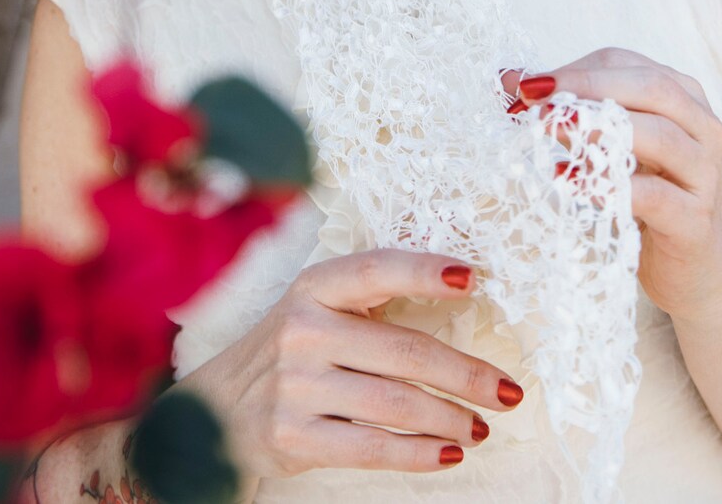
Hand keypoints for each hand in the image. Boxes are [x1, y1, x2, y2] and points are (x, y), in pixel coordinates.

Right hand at [182, 248, 527, 480]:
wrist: (213, 411)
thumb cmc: (288, 350)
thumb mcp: (315, 308)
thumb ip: (368, 300)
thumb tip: (455, 294)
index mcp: (313, 287)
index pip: (376, 269)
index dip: (424, 270)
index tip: (471, 277)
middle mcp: (303, 331)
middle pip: (404, 351)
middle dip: (466, 375)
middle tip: (508, 391)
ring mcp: (295, 386)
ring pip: (396, 404)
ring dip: (451, 418)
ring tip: (481, 425)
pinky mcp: (293, 437)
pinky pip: (373, 448)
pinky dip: (419, 453)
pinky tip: (448, 452)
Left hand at [500, 49, 721, 322]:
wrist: (700, 268)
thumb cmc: (647, 195)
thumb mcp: (608, 148)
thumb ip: (569, 113)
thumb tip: (508, 80)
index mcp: (680, 94)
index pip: (622, 63)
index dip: (571, 70)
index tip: (523, 86)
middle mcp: (701, 125)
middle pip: (649, 87)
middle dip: (587, 86)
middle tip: (535, 97)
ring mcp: (703, 172)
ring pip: (660, 135)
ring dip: (601, 128)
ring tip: (552, 128)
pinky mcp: (695, 220)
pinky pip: (655, 196)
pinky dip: (613, 188)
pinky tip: (575, 185)